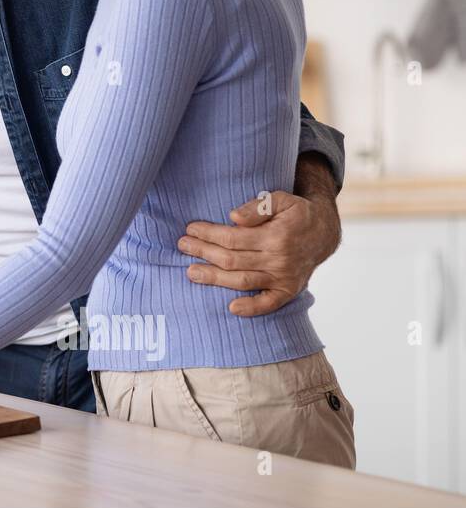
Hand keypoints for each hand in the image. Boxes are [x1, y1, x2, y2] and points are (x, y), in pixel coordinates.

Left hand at [179, 190, 340, 316]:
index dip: (209, 234)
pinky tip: (232, 308)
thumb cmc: (296, 213)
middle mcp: (279, 259)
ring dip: (215, 279)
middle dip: (204, 252)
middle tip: (183, 246)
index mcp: (276, 236)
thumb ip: (259, 206)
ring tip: (191, 273)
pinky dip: (252, 308)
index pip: (233, 238)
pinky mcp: (288, 290)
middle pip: (232, 259)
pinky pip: (269, 303)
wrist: (324, 233)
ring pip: (243, 281)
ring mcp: (283, 277)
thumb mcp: (282, 199)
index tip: (191, 228)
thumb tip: (234, 217)